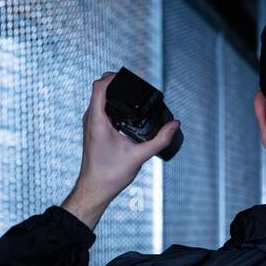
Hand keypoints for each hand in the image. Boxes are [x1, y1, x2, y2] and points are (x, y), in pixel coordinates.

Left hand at [60, 70, 181, 229]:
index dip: (114, 77)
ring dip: (114, 93)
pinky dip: (112, 104)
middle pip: (99, 88)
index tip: (130, 78)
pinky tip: (126, 111)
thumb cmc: (110, 175)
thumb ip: (160, 140)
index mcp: (97, 121)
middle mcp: (90, 119)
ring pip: (99, 98)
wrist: (95, 189)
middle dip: (117, 82)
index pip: (99, 86)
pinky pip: (100, 108)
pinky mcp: (93, 129)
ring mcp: (90, 123)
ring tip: (132, 95)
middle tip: (135, 85)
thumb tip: (175, 124)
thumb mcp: (139, 156)